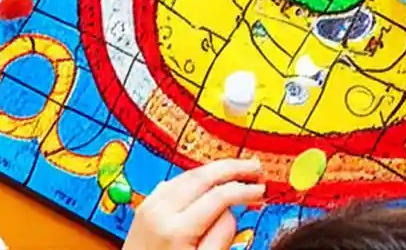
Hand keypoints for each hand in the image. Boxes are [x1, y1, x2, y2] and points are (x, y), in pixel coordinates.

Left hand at [123, 159, 264, 249]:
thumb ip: (220, 237)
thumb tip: (231, 211)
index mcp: (176, 229)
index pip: (218, 197)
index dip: (243, 190)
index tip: (260, 190)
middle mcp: (160, 211)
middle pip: (202, 176)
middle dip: (232, 168)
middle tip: (255, 168)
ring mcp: (149, 206)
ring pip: (187, 174)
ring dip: (214, 170)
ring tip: (237, 170)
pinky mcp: (145, 207)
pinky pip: (173, 182)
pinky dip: (194, 177)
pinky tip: (208, 179)